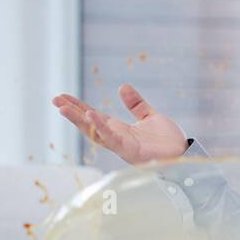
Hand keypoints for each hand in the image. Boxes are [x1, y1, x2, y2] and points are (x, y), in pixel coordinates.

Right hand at [52, 84, 188, 164]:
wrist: (184, 153)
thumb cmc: (168, 140)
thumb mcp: (150, 116)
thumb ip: (136, 104)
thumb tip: (122, 86)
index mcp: (120, 129)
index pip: (94, 116)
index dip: (79, 107)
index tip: (62, 97)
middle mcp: (117, 137)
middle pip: (88, 124)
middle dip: (72, 113)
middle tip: (55, 100)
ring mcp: (121, 145)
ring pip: (94, 132)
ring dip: (79, 120)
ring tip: (63, 108)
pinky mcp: (130, 150)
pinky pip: (111, 138)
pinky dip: (101, 127)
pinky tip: (91, 115)